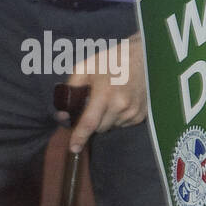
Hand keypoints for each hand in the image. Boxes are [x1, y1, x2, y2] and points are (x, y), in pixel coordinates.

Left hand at [63, 36, 145, 154]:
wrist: (143, 57)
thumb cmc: (111, 60)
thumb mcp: (86, 67)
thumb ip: (71, 87)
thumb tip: (63, 110)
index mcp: (104, 93)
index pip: (89, 123)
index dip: (79, 137)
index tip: (73, 148)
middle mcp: (120, 106)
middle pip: (99, 128)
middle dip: (92, 121)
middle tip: (93, 105)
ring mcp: (132, 112)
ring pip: (111, 127)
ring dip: (106, 119)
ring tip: (109, 99)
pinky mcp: (141, 116)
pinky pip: (122, 124)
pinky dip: (118, 117)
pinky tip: (120, 101)